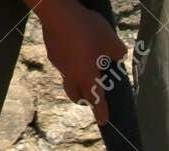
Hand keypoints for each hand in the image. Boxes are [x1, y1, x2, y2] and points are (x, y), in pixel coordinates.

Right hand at [33, 0, 127, 124]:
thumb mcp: (111, 41)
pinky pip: (62, 61)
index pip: (95, 100)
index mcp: (86, 77)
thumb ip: (117, 53)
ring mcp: (57, 63)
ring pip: (67, 77)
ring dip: (75, 78)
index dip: (100, 111)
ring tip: (85, 66)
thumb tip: (117, 56)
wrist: (57, 12)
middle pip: (74, 94)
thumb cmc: (87, 30)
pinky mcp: (50, 50)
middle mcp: (70, 74)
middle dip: (82, 99)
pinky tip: (75, 48)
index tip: (102, 121)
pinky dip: (69, 61)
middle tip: (89, 97)